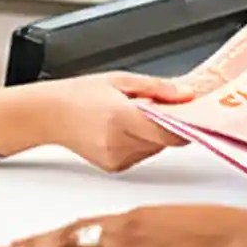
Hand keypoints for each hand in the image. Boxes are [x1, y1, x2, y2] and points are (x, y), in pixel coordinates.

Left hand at [0, 205, 246, 246]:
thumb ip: (166, 242)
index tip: (45, 237)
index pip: (93, 224)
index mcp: (141, 218)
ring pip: (70, 244)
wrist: (238, 243)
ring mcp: (127, 245)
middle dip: (38, 240)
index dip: (65, 231)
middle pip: (73, 231)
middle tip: (10, 246)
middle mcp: (128, 227)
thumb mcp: (190, 233)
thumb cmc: (228, 237)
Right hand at [18, 73, 191, 171]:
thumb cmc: (79, 94)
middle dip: (170, 124)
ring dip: (156, 133)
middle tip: (167, 106)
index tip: (197, 114)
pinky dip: (143, 141)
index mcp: (121, 118)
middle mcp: (119, 143)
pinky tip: (127, 128)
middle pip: (165, 140)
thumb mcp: (121, 79)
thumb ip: (158, 88)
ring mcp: (116, 159)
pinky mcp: (115, 167)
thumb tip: (187, 95)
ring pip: (156, 148)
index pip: (169, 132)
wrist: (48, 115)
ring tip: (138, 114)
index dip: (187, 124)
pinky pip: (143, 154)